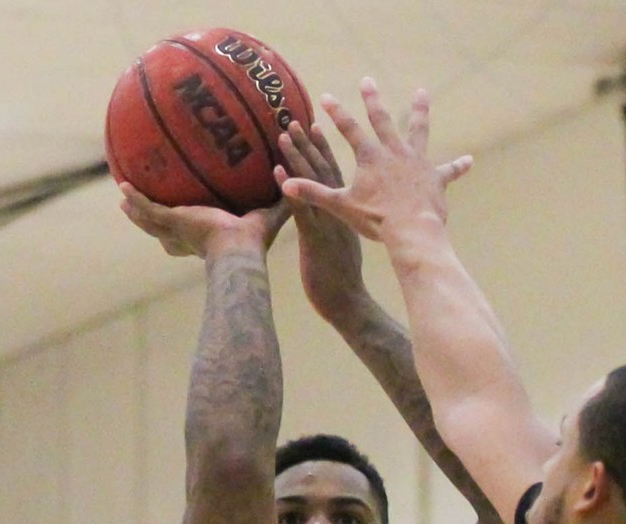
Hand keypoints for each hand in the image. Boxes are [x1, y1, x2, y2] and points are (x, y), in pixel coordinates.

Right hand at [119, 182, 289, 258]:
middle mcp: (189, 239)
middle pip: (166, 234)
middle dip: (154, 225)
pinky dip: (136, 199)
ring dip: (136, 212)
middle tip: (144, 214)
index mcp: (208, 241)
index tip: (185, 224)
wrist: (239, 253)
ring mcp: (178, 231)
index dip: (187, 233)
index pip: (194, 240)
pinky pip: (149, 209)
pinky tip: (123, 185)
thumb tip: (296, 182)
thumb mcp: (269, 217)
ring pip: (151, 222)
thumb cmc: (255, 244)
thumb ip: (281, 200)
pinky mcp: (173, 222)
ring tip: (122, 199)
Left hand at [277, 121, 368, 326]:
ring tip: (284, 132)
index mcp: (347, 213)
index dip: (324, 150)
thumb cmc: (342, 281)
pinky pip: (301, 208)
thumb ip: (333, 231)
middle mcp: (339, 213)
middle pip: (324, 171)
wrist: (349, 303)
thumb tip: (326, 225)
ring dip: (297, 156)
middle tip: (296, 117)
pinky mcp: (316, 238)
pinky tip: (276, 168)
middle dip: (310, 143)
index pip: (335, 176)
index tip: (316, 125)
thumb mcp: (339, 249)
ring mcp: (328, 223)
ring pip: (312, 184)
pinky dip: (289, 186)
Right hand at [278, 80, 472, 244]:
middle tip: (368, 81)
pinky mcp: (436, 179)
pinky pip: (448, 172)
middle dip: (374, 100)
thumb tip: (285, 184)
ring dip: (420, 112)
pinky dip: (458, 167)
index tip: (328, 97)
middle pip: (383, 121)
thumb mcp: (341, 207)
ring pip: (418, 131)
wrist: (412, 231)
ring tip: (422, 93)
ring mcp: (417, 163)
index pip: (349, 130)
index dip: (337, 113)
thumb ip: (313, 193)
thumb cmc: (376, 220)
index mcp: (371, 158)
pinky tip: (469, 161)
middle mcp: (395, 153)